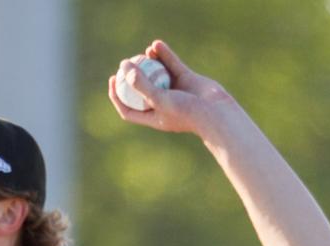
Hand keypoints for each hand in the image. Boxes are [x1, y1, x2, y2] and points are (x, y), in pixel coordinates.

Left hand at [108, 40, 228, 133]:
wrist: (216, 112)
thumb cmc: (186, 112)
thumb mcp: (159, 100)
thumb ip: (141, 84)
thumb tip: (124, 67)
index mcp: (153, 116)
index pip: (129, 109)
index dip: (117, 95)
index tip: (113, 80)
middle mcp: (163, 104)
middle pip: (141, 89)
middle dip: (132, 75)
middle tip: (126, 61)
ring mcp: (175, 91)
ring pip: (157, 74)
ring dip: (150, 62)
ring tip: (145, 51)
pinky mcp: (186, 79)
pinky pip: (172, 65)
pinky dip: (164, 55)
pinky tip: (156, 45)